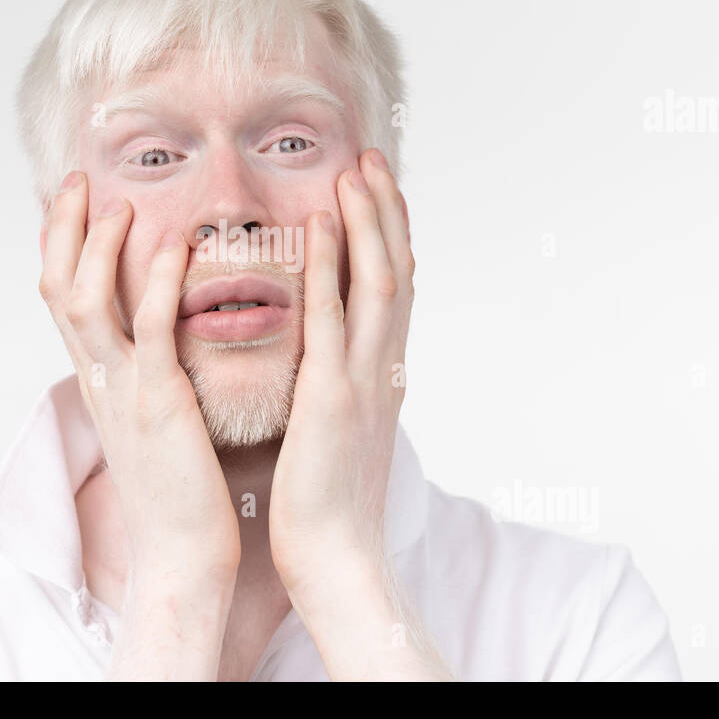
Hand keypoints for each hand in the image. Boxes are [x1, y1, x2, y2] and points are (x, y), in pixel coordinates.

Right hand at [39, 172, 239, 677]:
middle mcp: (100, 381)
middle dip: (65, 232)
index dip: (63, 252)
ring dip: (99, 246)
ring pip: (85, 302)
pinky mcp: (157, 404)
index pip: (65, 304)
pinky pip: (146, 330)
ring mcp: (123, 391)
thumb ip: (152, 379)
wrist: (183, 556)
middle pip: (57, 290)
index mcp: (102, 384)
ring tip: (120, 201)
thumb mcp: (156, 424)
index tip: (73, 207)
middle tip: (78, 182)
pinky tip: (173, 246)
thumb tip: (165, 346)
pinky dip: (154, 283)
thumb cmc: (182, 495)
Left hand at [269, 148, 449, 678]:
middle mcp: (383, 370)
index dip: (389, 236)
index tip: (376, 190)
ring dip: (368, 221)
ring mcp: (364, 381)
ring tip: (354, 170)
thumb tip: (332, 366)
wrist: (338, 561)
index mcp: (381, 378)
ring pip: (377, 282)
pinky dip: (333, 266)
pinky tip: (322, 223)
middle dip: (386, 211)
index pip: (393, 292)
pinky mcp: (333, 399)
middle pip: (396, 272)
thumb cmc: (328, 505)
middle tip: (371, 158)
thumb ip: (340, 390)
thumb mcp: (340, 434)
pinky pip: (334, 319)